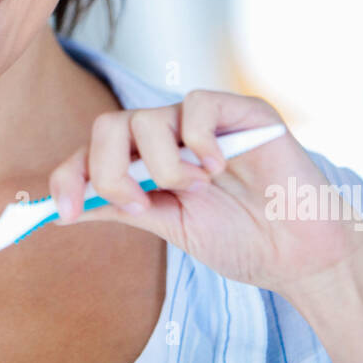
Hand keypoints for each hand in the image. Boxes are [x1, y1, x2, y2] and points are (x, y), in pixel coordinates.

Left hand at [47, 90, 362, 302]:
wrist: (300, 256)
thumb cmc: (242, 239)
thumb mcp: (169, 226)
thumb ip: (122, 208)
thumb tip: (62, 209)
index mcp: (149, 160)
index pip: (92, 151)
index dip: (69, 176)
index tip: (63, 213)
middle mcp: (172, 133)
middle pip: (108, 126)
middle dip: (109, 171)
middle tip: (140, 204)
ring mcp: (206, 120)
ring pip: (146, 119)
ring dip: (162, 166)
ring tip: (197, 189)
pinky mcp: (242, 111)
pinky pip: (197, 106)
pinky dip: (198, 142)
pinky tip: (219, 168)